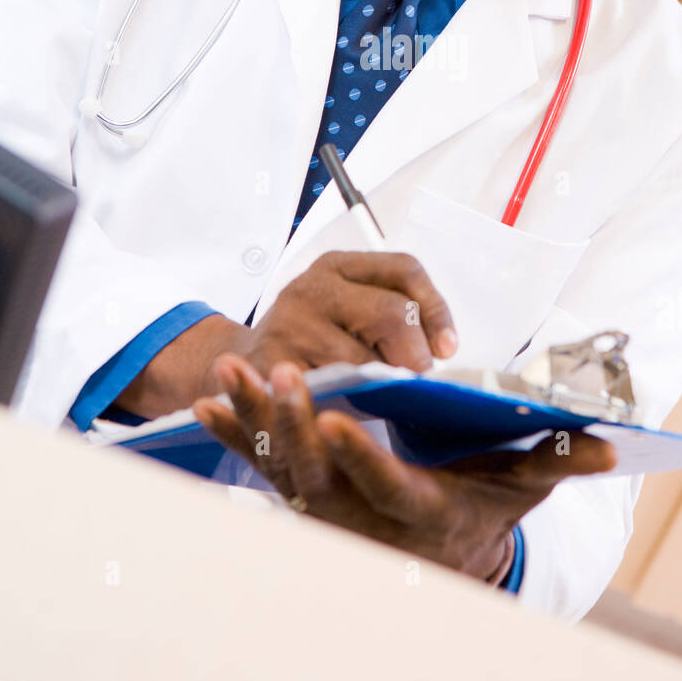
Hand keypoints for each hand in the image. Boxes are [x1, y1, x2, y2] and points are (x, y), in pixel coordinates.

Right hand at [115, 251, 455, 418]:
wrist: (234, 367)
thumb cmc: (309, 341)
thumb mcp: (345, 310)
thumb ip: (389, 317)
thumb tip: (441, 350)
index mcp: (338, 266)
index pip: (404, 270)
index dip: (435, 310)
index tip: (447, 349)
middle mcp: (312, 287)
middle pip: (390, 313)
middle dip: (413, 353)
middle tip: (413, 378)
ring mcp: (288, 324)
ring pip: (363, 359)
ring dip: (382, 384)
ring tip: (380, 395)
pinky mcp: (271, 364)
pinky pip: (328, 391)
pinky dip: (348, 407)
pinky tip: (355, 414)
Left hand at [194, 355, 617, 582]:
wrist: (439, 550)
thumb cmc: (484, 506)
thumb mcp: (522, 488)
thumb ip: (556, 462)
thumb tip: (608, 445)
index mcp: (419, 511)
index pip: (387, 488)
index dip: (362, 460)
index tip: (337, 423)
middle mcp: (363, 516)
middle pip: (320, 476)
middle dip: (295, 426)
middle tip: (280, 374)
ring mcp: (327, 506)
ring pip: (281, 467)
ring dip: (253, 422)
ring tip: (228, 374)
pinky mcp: (305, 492)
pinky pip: (262, 464)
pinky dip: (235, 434)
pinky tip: (204, 402)